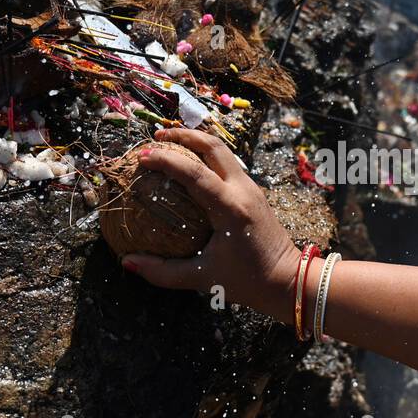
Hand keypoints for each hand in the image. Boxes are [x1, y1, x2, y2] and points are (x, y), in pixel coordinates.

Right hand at [120, 128, 298, 318]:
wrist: (288, 281)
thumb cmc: (247, 282)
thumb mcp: (202, 280)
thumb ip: (163, 272)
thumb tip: (128, 263)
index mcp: (230, 208)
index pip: (193, 172)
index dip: (165, 160)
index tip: (141, 157)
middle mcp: (243, 190)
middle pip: (213, 146)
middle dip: (183, 135)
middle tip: (156, 138)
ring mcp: (251, 188)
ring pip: (223, 151)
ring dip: (197, 142)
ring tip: (171, 144)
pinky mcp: (254, 193)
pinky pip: (228, 165)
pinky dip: (207, 157)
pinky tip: (191, 167)